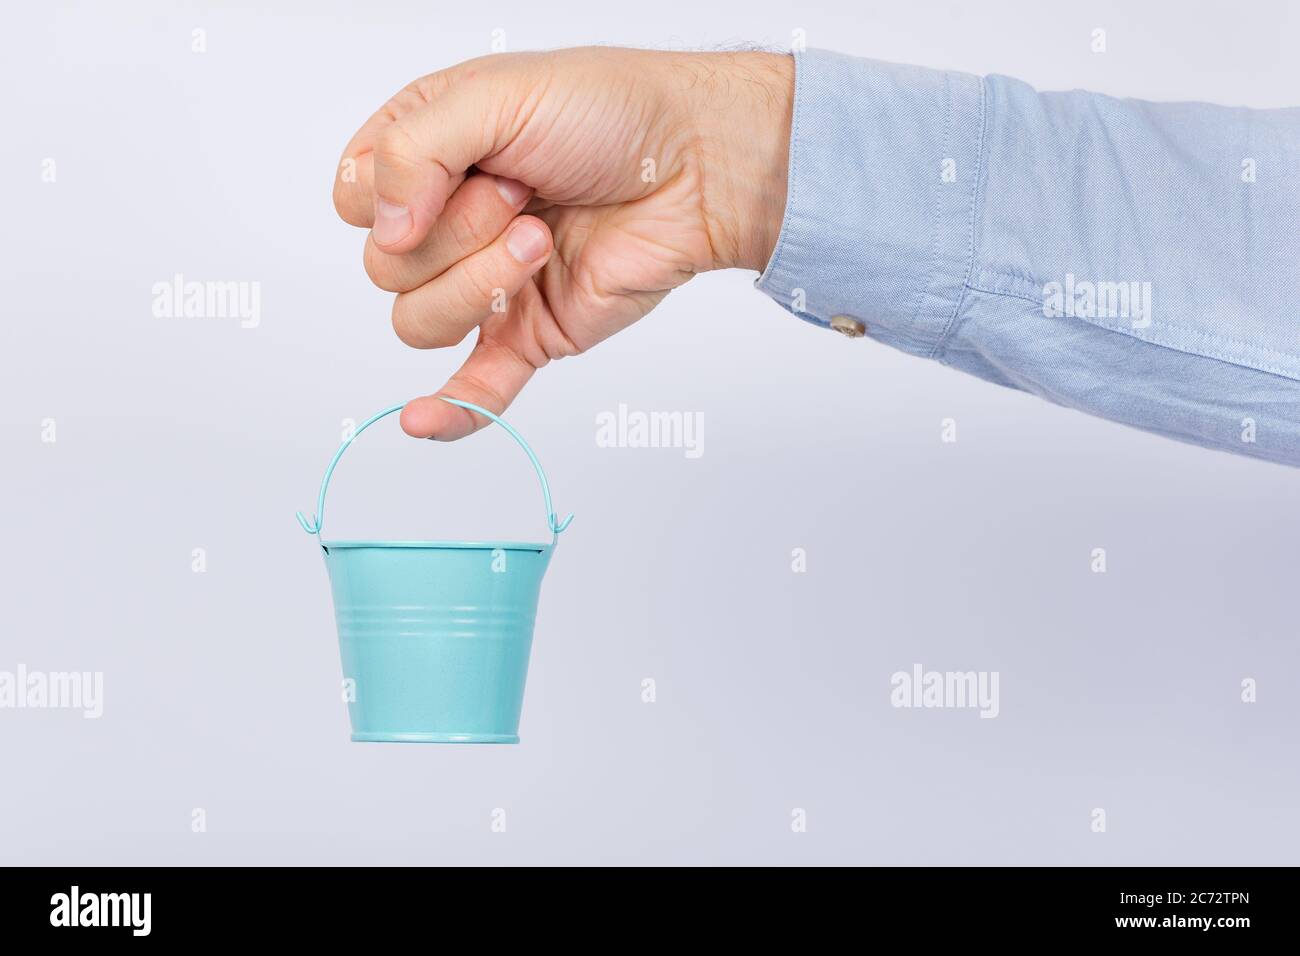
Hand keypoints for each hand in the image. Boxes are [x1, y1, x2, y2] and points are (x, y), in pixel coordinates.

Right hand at [333, 47, 792, 437]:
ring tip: (544, 237)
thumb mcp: (495, 94)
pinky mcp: (529, 334)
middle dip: (455, 230)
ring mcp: (487, 284)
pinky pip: (474, 388)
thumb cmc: (611, 112)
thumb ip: (413, 151)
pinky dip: (447, 410)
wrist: (698, 165)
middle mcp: (449, 223)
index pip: (355, 201)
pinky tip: (421, 420)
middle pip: (385, 268)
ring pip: (419, 322)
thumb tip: (382, 232)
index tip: (455, 166)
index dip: (391, 195)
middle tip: (523, 190)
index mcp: (428, 157)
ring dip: (481, 281)